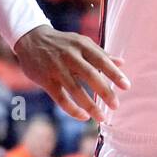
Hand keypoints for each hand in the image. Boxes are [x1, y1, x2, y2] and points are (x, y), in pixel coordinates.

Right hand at [13, 25, 129, 122]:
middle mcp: (70, 55)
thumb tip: (122, 63)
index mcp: (82, 45)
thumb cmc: (62, 43)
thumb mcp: (81, 43)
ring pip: (75, 89)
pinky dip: (72, 109)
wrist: (30, 39)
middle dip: (105, 92)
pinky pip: (61, 98)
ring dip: (90, 105)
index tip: (126, 86)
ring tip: (101, 117)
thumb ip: (101, 54)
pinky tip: (83, 116)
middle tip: (116, 106)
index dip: (114, 74)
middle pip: (90, 75)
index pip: (101, 60)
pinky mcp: (45, 79)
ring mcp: (56, 68)